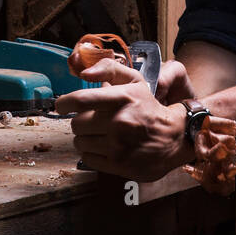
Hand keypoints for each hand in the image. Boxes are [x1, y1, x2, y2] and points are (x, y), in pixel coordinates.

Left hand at [55, 57, 193, 181]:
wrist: (173, 138)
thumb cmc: (149, 107)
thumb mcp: (135, 81)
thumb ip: (109, 69)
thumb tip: (84, 72)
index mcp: (123, 98)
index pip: (80, 100)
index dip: (64, 103)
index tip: (62, 105)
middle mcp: (120, 122)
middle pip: (76, 124)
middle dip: (81, 121)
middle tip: (93, 121)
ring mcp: (119, 146)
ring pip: (80, 142)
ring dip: (85, 138)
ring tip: (100, 134)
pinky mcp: (118, 165)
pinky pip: (87, 158)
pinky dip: (91, 153)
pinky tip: (104, 147)